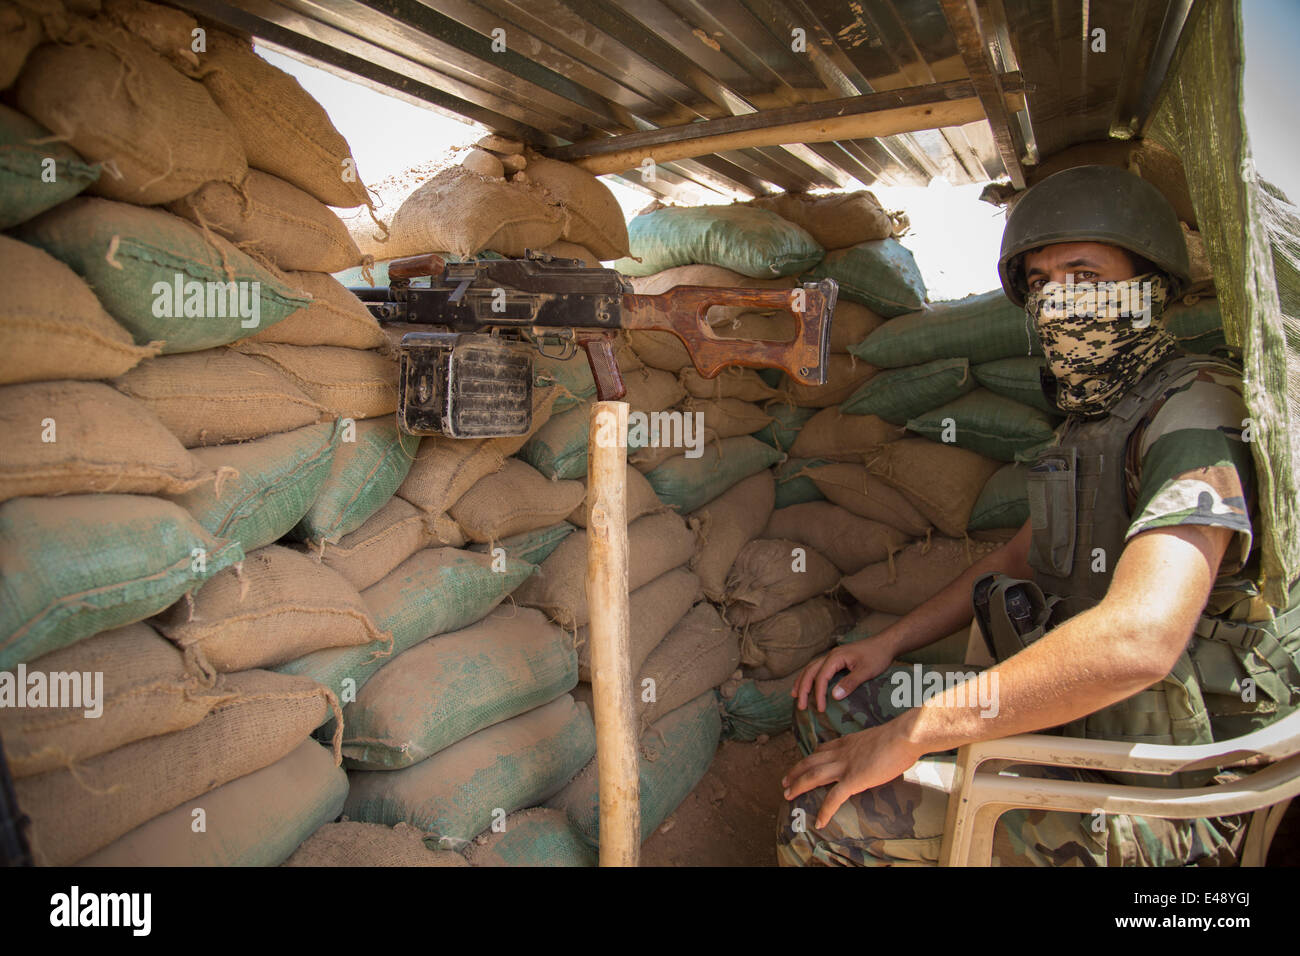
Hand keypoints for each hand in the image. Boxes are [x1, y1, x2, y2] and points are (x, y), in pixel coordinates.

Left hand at [781, 720, 923, 828]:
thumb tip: (883, 753)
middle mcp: (841, 752)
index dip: (812, 757)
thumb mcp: (880, 738)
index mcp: (848, 742)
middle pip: (811, 761)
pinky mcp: (853, 779)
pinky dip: (825, 811)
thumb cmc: (901, 737)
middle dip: (796, 771)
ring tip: (787, 795)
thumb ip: (874, 747)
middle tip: (785, 781)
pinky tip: (820, 822)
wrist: (904, 736)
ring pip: (813, 776)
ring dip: (798, 786)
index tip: (804, 763)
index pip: (823, 748)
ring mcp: (845, 765)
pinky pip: (834, 798)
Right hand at [791, 635, 895, 713]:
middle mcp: (830, 655)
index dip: (818, 694)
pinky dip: (809, 677)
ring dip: (802, 682)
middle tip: (800, 706)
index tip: (820, 709)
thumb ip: (850, 683)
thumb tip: (833, 696)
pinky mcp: (836, 659)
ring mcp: (832, 656)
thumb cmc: (877, 656)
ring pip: (810, 668)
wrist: (885, 644)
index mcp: (836, 657)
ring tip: (795, 695)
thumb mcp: (866, 671)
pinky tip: (808, 684)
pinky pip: (817, 668)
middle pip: (810, 672)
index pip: (821, 677)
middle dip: (803, 689)